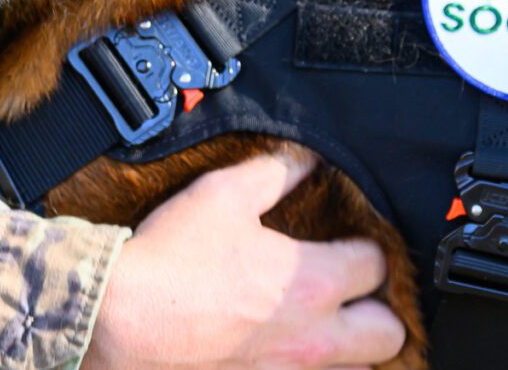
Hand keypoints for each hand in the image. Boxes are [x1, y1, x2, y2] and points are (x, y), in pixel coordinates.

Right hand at [86, 145, 406, 368]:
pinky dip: (310, 366)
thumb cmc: (170, 258)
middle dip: (378, 309)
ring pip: (357, 368)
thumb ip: (275, 172)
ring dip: (349, 345)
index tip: (347, 242)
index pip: (376, 264)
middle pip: (388, 332)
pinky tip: (283, 346)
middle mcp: (312, 336)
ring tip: (322, 324)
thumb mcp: (224, 194)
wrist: (119, 321)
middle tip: (350, 292)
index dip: (365, 247)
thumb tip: (308, 160)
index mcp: (311, 281)